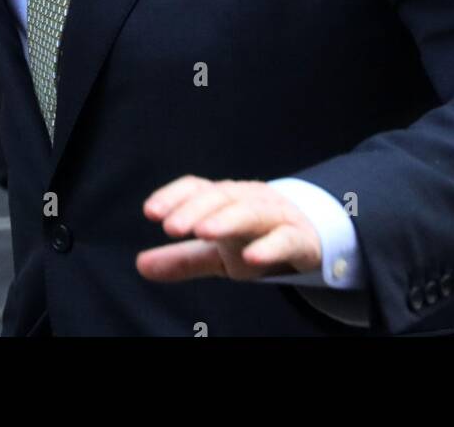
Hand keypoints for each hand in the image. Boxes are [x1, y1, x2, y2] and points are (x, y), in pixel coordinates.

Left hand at [136, 175, 323, 282]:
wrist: (313, 238)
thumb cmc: (256, 239)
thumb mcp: (218, 253)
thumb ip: (183, 259)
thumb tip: (141, 265)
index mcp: (227, 199)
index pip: (198, 188)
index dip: (175, 196)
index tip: (151, 212)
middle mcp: (250, 200)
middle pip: (223, 196)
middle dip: (196, 209)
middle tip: (172, 226)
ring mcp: (277, 216)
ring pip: (252, 212)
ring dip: (228, 219)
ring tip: (205, 232)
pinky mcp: (301, 239)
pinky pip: (286, 239)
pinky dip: (270, 246)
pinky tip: (252, 258)